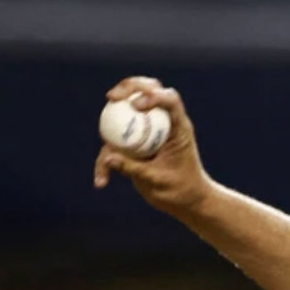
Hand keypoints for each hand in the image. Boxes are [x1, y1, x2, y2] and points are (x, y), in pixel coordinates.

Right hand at [92, 77, 213, 214]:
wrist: (188, 202)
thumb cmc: (182, 190)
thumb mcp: (159, 181)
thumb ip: (134, 168)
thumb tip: (107, 156)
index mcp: (178, 128)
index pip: (169, 100)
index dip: (152, 95)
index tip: (135, 105)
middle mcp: (165, 124)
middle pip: (148, 91)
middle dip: (129, 87)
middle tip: (111, 97)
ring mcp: (150, 131)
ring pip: (129, 109)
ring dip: (114, 110)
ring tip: (105, 113)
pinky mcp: (137, 143)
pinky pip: (117, 143)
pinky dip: (108, 160)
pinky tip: (102, 182)